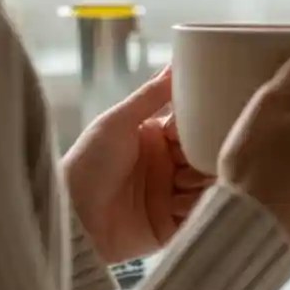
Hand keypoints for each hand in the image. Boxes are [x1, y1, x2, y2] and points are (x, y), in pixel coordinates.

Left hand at [63, 67, 213, 262]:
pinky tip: (182, 205)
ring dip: (202, 184)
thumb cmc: (88, 163)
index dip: (205, 128)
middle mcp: (166, 168)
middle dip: (209, 158)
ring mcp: (170, 198)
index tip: (216, 125)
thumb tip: (176, 62)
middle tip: (200, 159)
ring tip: (184, 184)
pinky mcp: (172, 227)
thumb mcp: (118, 121)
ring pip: (207, 187)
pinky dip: (198, 210)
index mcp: (155, 140)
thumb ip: (151, 94)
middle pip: (205, 159)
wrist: (72, 217)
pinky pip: (199, 216)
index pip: (193, 130)